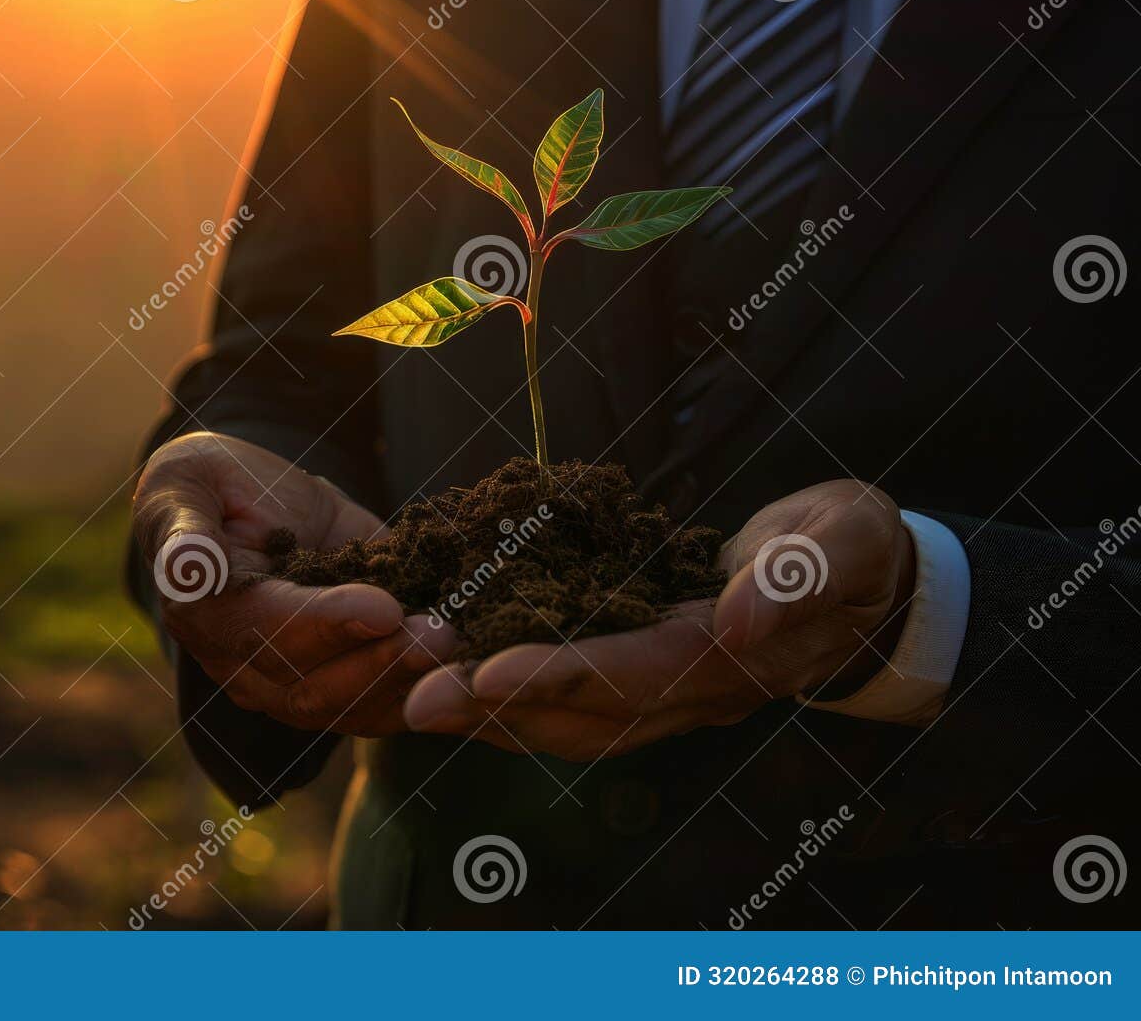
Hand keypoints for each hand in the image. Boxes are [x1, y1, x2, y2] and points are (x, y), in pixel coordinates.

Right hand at [134, 432, 457, 734]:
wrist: (238, 502)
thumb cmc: (211, 485)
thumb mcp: (189, 485)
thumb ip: (186, 530)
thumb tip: (186, 566)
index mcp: (205, 613)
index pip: (264, 632)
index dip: (324, 624)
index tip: (383, 606)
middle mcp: (243, 663)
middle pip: (311, 687)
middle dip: (381, 663)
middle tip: (441, 634)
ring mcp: (288, 682)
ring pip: (349, 709)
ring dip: (408, 684)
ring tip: (458, 647)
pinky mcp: (335, 679)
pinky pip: (378, 706)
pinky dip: (423, 692)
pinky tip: (466, 666)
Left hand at [402, 479, 916, 760]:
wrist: (858, 581)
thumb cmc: (848, 549)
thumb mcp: (845, 543)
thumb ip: (802, 576)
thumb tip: (744, 616)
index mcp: (733, 659)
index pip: (637, 676)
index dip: (561, 676)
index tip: (486, 672)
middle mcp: (690, 693)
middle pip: (583, 715)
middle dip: (497, 709)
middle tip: (412, 697)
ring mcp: (664, 695)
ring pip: (565, 722)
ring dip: (488, 716)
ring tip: (408, 696)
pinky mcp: (641, 678)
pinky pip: (565, 701)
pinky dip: (506, 699)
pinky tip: (451, 681)